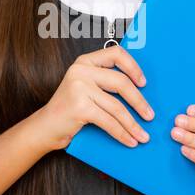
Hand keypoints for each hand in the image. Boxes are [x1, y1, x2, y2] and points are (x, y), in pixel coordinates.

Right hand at [31, 45, 154, 150]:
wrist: (45, 128)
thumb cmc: (69, 109)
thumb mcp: (85, 87)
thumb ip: (104, 82)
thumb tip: (140, 90)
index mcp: (85, 62)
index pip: (116, 54)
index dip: (133, 67)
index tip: (144, 83)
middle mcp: (81, 71)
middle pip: (121, 83)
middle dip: (139, 102)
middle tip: (149, 115)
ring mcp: (79, 88)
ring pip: (117, 106)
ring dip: (133, 124)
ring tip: (143, 135)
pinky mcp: (80, 107)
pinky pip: (109, 121)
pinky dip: (122, 133)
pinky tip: (130, 141)